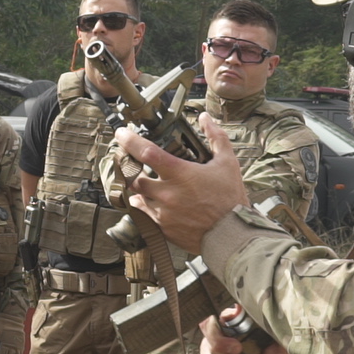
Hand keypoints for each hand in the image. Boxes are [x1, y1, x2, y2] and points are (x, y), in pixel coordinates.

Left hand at [114, 115, 249, 251]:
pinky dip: (146, 206)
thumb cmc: (230, 199)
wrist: (231, 235)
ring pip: (137, 196)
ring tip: (147, 184)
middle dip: (132, 170)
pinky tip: (154, 202)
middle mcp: (167, 193)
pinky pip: (145, 214)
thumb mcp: (227, 163)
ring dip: (139, 189)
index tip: (121, 133)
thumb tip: (205, 118)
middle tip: (133, 163)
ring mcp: (162, 212)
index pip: (147, 152)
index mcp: (180, 174)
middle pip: (134, 177)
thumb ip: (215, 138)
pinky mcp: (162, 228)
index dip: (130, 141)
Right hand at [199, 305, 295, 353]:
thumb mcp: (283, 351)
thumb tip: (300, 333)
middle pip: (211, 331)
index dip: (228, 317)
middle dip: (223, 342)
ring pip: (212, 352)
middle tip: (239, 349)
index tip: (237, 322)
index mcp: (241, 322)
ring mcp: (214, 347)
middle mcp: (224, 332)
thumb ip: (288, 341)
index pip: (227, 313)